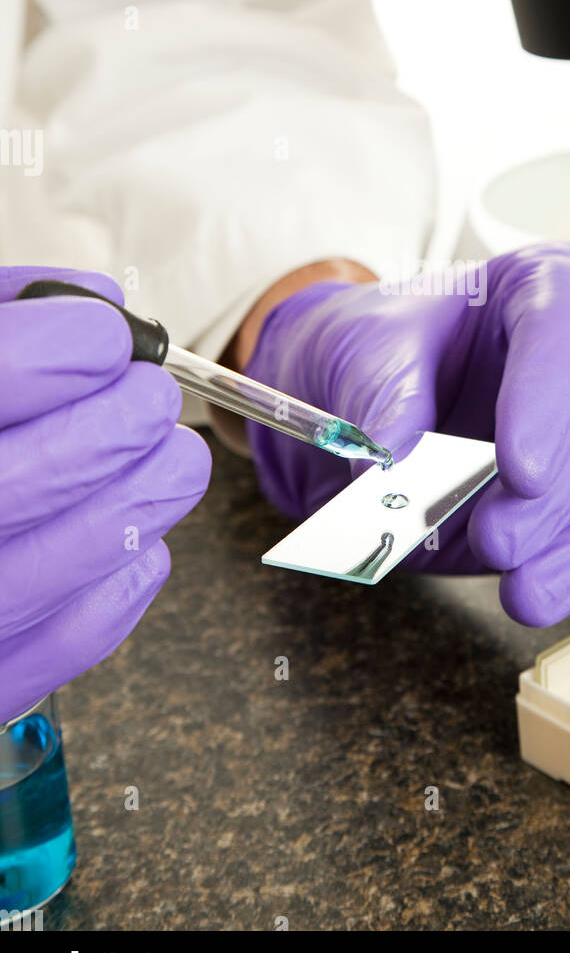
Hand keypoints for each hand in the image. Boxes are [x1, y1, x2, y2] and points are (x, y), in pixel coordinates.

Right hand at [0, 267, 211, 724]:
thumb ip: (0, 314)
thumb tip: (100, 308)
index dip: (59, 350)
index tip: (108, 338)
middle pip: (16, 484)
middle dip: (113, 428)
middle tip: (150, 401)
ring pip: (54, 565)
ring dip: (141, 499)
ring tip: (169, 461)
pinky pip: (60, 644)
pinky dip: (119, 586)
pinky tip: (133, 543)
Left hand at [244, 244, 569, 645]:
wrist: (356, 403)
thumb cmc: (373, 353)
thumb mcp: (358, 349)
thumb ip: (380, 391)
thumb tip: (394, 451)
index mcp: (545, 288)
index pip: (569, 325)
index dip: (554, 396)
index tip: (519, 466)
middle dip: (566, 489)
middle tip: (499, 537)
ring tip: (524, 595)